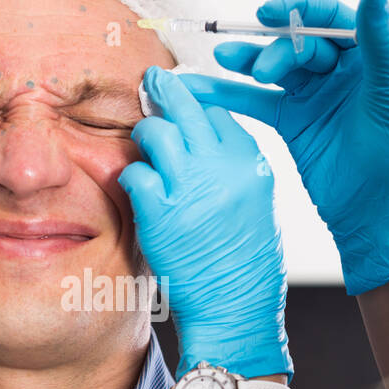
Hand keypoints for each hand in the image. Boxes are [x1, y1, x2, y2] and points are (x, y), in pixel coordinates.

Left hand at [117, 66, 291, 380]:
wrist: (236, 307)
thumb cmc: (247, 262)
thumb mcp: (256, 203)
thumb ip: (232, 168)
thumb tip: (203, 142)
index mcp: (251, 163)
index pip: (219, 114)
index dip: (199, 108)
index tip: (184, 105)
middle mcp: (223, 167)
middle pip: (188, 108)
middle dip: (166, 90)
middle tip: (151, 81)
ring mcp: (190, 187)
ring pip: (156, 133)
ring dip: (145, 136)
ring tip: (143, 145)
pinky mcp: (160, 211)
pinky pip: (135, 172)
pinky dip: (132, 176)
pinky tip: (137, 189)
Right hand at [180, 0, 388, 294]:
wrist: (375, 213)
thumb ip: (380, 45)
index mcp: (369, 56)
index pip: (330, 18)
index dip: (299, 10)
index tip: (268, 13)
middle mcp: (340, 70)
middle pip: (297, 43)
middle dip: (273, 49)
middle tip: (261, 70)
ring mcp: (312, 95)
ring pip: (273, 67)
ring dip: (246, 61)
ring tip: (222, 58)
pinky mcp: (291, 121)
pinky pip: (256, 101)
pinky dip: (229, 94)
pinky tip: (200, 88)